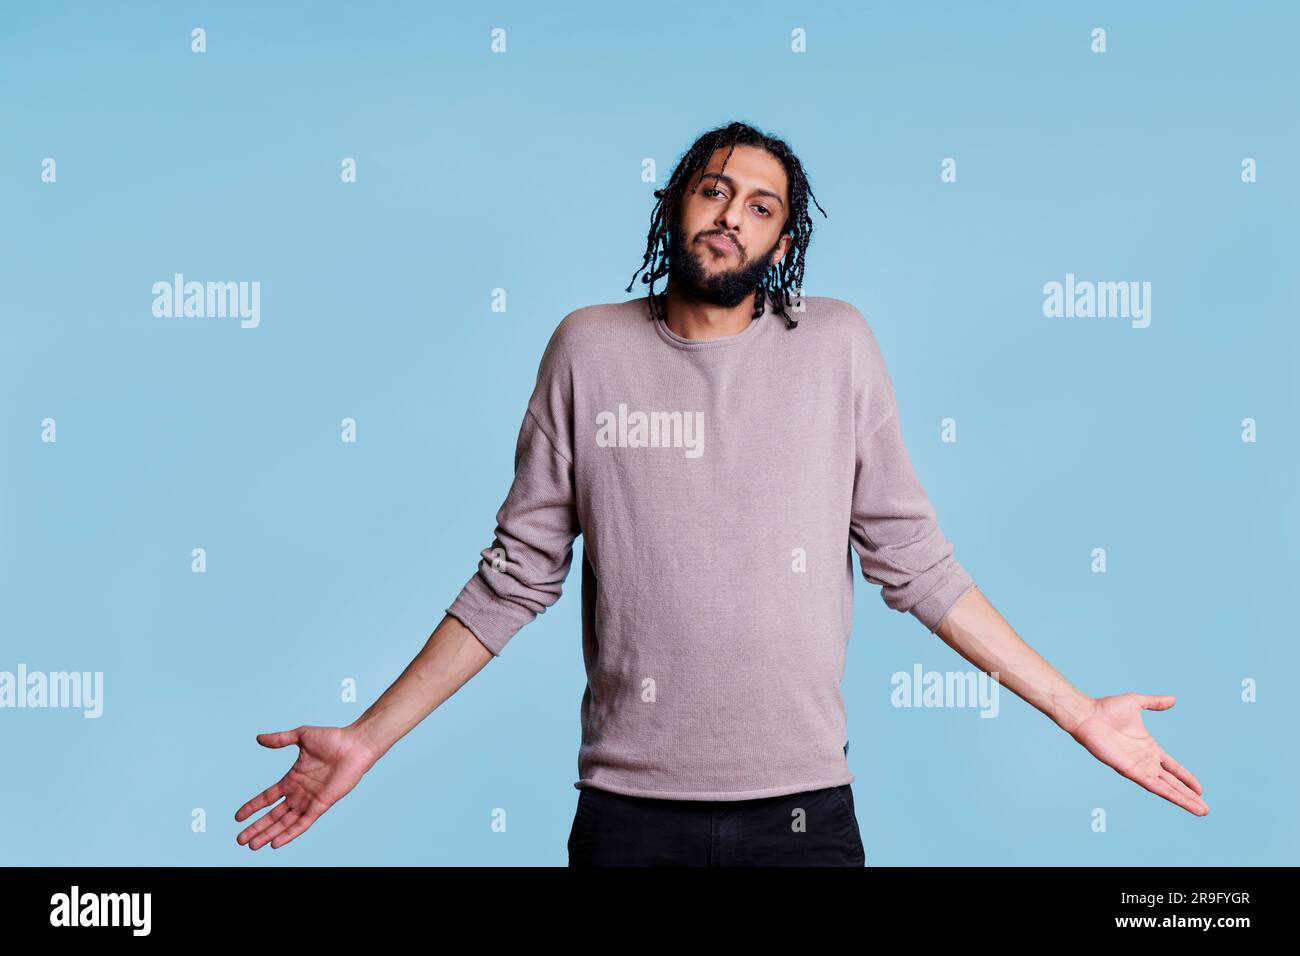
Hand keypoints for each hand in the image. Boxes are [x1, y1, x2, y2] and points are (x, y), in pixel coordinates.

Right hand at [235, 725, 380, 848]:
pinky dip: (289, 834)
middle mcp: (299, 793)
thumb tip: (258, 738)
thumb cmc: (332, 738)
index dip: (252, 807)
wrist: (354, 745)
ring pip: (285, 822)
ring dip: (268, 834)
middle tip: (240, 840)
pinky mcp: (321, 805)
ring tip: (252, 845)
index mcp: (292, 779)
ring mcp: (310, 800)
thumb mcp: (301, 736)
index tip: (238, 817)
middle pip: (273, 815)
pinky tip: (276, 843)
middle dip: (257, 827)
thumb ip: (280, 739)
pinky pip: (303, 823)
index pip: (267, 797)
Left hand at [1066, 693, 1208, 816]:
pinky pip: (1154, 786)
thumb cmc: (1107, 709)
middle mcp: (1145, 760)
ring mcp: (1138, 767)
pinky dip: (1169, 794)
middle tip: (1205, 808)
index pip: (1173, 767)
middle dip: (1189, 795)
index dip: (1187, 777)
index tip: (1200, 789)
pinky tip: (1181, 801)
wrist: (1088, 715)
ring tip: (1201, 811)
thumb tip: (1173, 699)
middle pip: (1172, 782)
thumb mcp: (1137, 702)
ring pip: (1166, 788)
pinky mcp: (1130, 771)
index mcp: (1149, 747)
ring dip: (1184, 800)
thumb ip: (1155, 702)